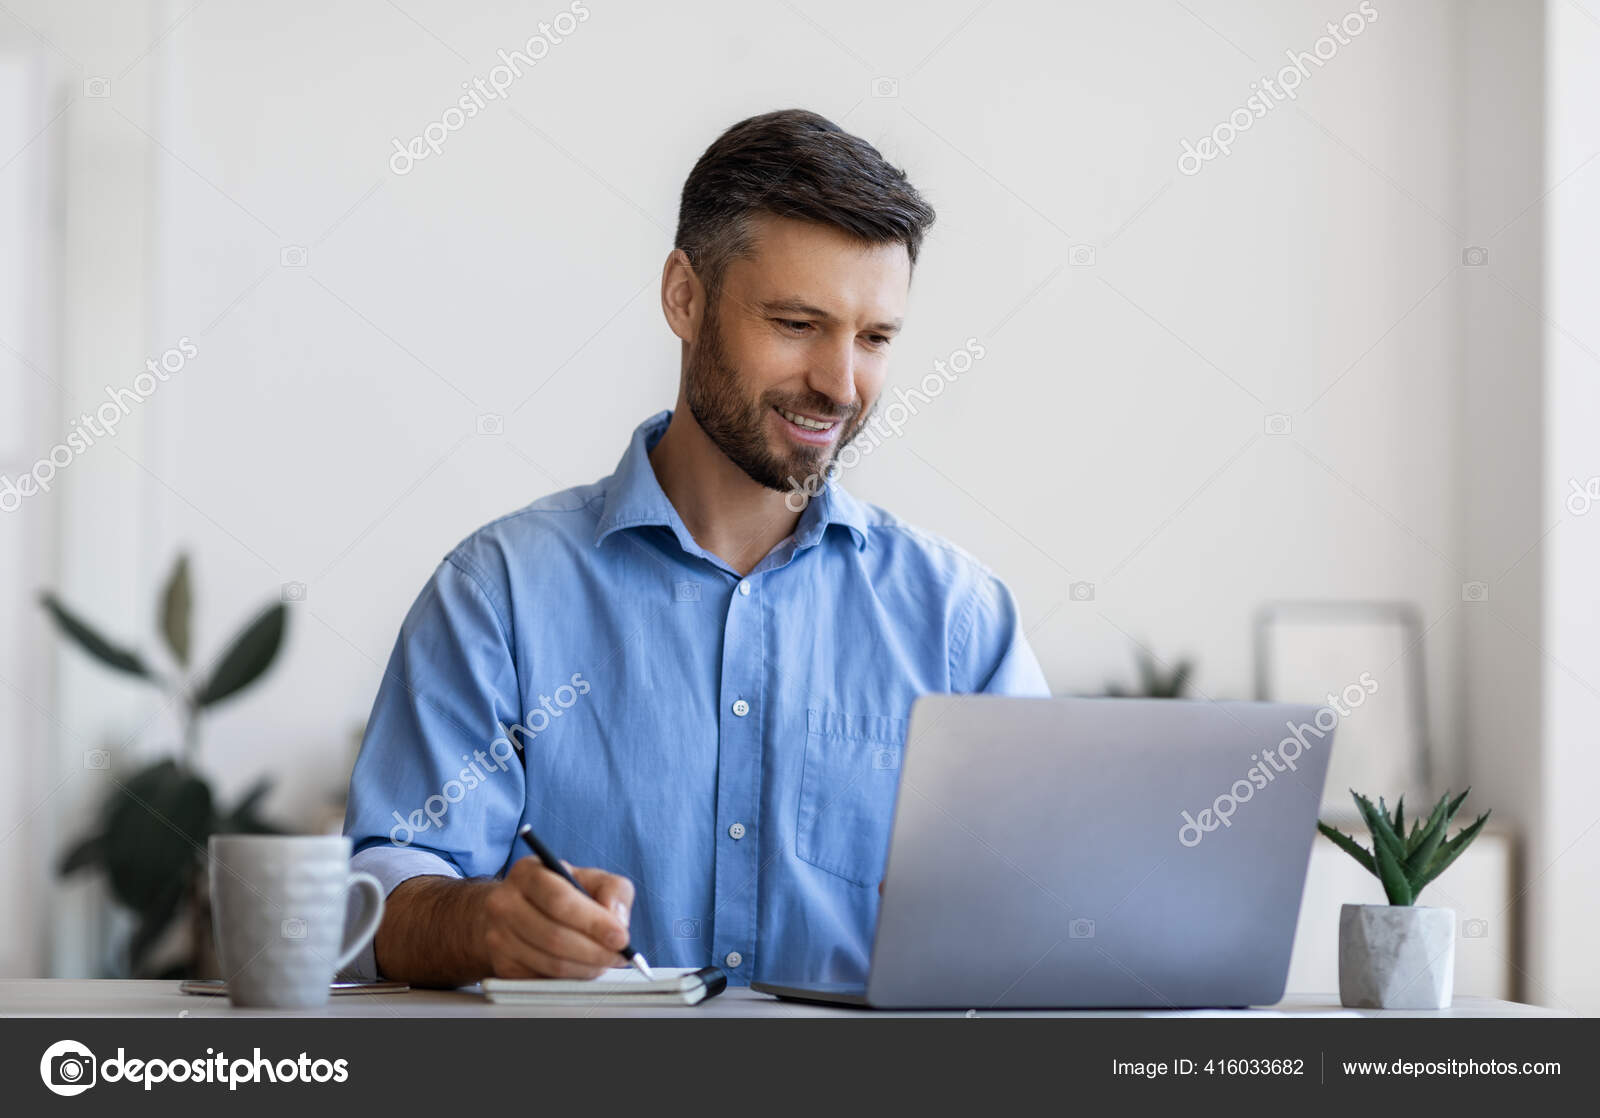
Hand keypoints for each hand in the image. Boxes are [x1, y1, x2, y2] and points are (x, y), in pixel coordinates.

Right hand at [479, 857, 635, 978]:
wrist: (511, 911)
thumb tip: (617, 920)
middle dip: (596, 951)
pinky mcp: (502, 966)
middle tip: (619, 955)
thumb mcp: (587, 878)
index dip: (594, 922)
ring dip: (587, 968)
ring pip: (551, 963)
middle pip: (556, 937)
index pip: (560, 901)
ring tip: (605, 962)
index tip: (621, 937)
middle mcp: (505, 903)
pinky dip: (570, 978)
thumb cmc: (556, 893)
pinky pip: (543, 980)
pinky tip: (582, 968)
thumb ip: (612, 889)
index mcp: (528, 873)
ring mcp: (498, 937)